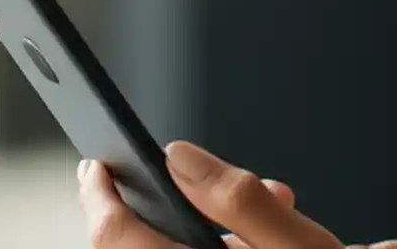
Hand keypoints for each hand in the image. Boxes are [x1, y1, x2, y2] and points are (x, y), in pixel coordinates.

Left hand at [76, 140, 396, 248]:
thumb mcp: (301, 248)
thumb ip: (239, 199)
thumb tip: (180, 156)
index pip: (113, 235)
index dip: (98, 194)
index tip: (95, 163)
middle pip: (144, 246)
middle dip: (186, 203)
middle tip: (235, 181)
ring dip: (219, 230)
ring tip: (280, 205)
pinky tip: (274, 242)